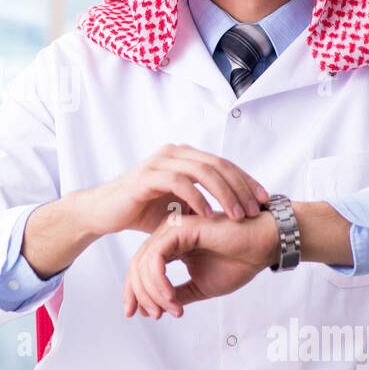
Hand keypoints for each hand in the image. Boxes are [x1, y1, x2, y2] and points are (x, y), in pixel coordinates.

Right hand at [79, 143, 269, 237]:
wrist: (104, 213)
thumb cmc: (142, 210)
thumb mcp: (179, 207)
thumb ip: (202, 202)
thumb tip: (234, 212)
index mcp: (184, 157)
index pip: (223, 165)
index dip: (246, 181)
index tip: (264, 201)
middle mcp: (174, 153)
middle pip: (218, 165)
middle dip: (241, 188)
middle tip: (255, 210)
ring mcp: (160, 162)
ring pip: (202, 172)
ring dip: (224, 194)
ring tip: (237, 215)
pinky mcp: (146, 176)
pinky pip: (179, 183)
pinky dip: (197, 198)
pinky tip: (208, 215)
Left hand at [124, 211, 279, 319]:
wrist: (263, 246)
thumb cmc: (237, 261)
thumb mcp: (200, 286)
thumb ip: (176, 295)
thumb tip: (154, 310)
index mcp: (169, 246)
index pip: (141, 269)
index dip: (135, 293)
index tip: (137, 314)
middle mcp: (166, 235)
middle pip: (136, 266)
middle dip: (138, 294)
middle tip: (153, 315)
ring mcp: (171, 229)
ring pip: (144, 263)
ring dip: (153, 292)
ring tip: (171, 308)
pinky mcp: (180, 229)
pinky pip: (157, 257)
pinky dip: (159, 280)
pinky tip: (171, 295)